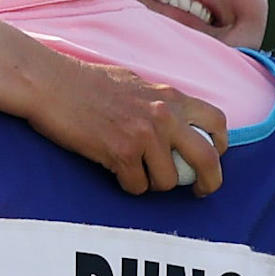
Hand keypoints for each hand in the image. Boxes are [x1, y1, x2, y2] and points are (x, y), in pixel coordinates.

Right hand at [27, 52, 228, 197]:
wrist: (54, 85)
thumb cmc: (89, 84)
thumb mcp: (137, 85)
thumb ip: (162, 105)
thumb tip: (178, 127)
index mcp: (171, 97)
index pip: (217, 121)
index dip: (220, 145)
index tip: (213, 157)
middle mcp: (164, 115)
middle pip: (208, 158)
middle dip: (209, 181)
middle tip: (200, 191)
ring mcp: (144, 135)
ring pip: (168, 181)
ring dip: (153, 183)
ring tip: (135, 170)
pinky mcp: (122, 153)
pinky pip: (138, 187)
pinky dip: (127, 185)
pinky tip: (114, 170)